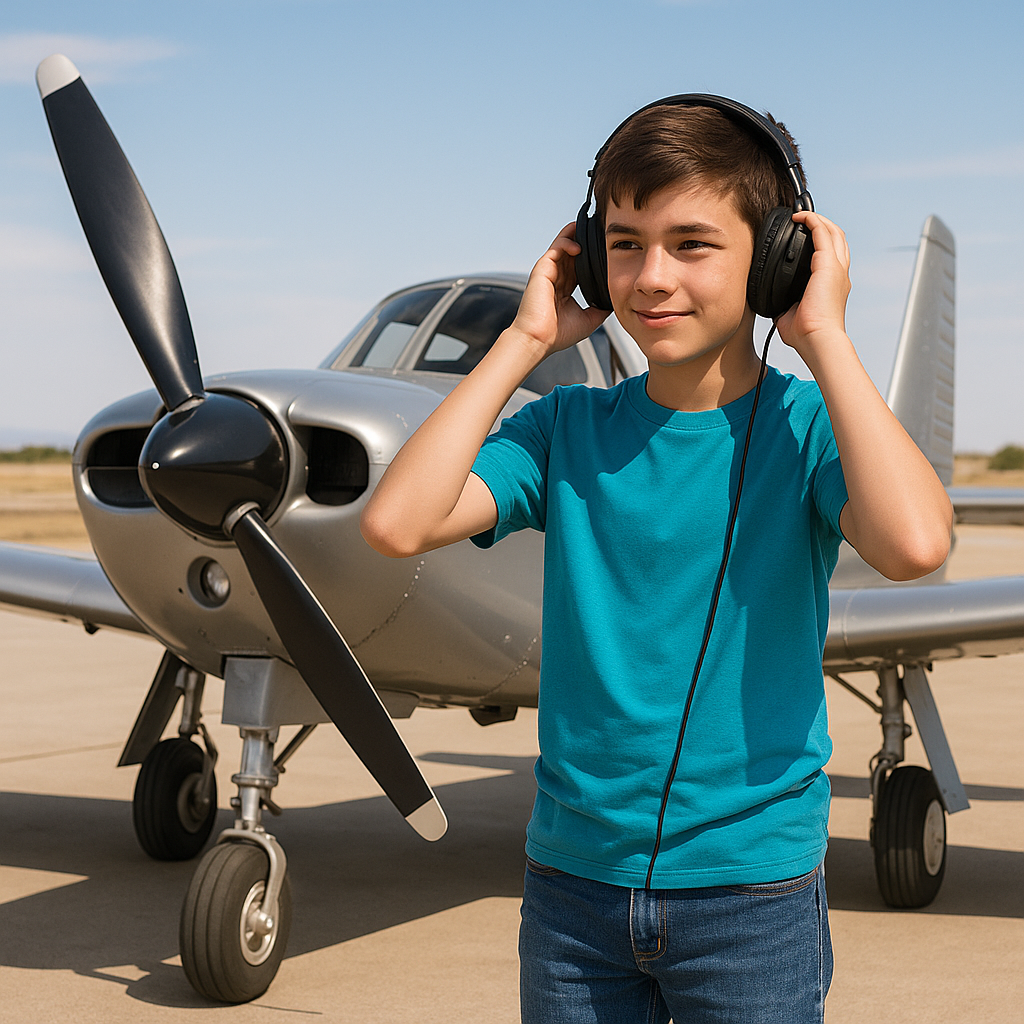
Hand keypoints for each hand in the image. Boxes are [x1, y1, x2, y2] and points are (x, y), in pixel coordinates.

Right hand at [510, 223, 609, 355]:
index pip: (579, 266)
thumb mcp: (588, 320)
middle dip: (586, 241)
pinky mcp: (542, 269)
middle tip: (602, 232)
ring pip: (564, 246)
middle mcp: (556, 278)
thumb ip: (601, 308)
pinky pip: (556, 248)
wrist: (539, 340)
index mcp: (564, 289)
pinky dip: (567, 242)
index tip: (606, 250)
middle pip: (572, 253)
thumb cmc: (557, 335)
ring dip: (577, 235)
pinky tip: (579, 246)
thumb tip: (615, 301)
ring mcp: (548, 273)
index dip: (591, 257)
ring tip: (592, 228)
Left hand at [774, 212, 851, 359]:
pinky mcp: (828, 266)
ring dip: (817, 219)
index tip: (803, 235)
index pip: (831, 254)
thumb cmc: (806, 334)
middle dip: (821, 224)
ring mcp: (836, 268)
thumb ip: (785, 302)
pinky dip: (812, 221)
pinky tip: (799, 217)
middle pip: (837, 238)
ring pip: (833, 231)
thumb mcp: (791, 313)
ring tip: (800, 215)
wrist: (817, 340)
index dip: (820, 241)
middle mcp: (839, 273)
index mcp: (832, 284)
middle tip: (801, 220)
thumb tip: (772, 300)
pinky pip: (822, 233)